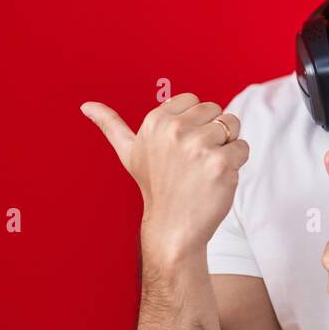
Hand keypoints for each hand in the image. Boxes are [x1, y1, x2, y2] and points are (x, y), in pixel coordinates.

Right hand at [80, 93, 249, 260]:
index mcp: (156, 120)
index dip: (196, 124)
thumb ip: (110, 125)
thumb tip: (85, 105)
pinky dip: (236, 163)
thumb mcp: (129, 153)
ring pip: (233, 127)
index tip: (181, 148)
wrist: (173, 228)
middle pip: (217, 111)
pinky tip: (216, 179)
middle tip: (194, 162)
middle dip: (213, 134)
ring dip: (226, 148)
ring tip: (205, 170)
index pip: (197, 102)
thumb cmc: (155, 187)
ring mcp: (198, 145)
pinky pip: (243, 147)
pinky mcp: (219, 162)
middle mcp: (175, 129)